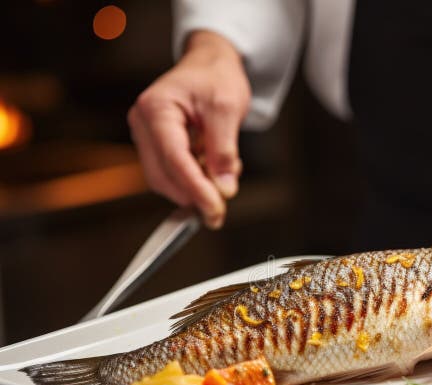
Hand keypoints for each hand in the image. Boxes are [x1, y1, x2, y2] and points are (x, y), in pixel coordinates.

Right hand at [128, 31, 251, 228]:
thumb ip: (224, 149)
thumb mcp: (228, 108)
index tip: (215, 210)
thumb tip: (224, 189)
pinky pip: (171, 174)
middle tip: (221, 211)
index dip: (195, 189)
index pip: (174, 158)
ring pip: (164, 180)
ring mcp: (146, 136)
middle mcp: (143, 123)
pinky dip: (193, 180)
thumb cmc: (216, 78)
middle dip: (193, 196)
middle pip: (163, 176)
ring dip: (193, 189)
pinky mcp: (155, 146)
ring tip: (223, 175)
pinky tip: (213, 168)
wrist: (209, 65)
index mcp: (157, 107)